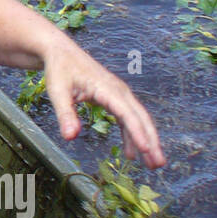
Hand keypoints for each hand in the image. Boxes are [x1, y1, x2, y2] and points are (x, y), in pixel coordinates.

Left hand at [41, 41, 165, 168]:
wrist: (61, 53)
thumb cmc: (60, 70)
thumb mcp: (58, 92)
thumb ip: (65, 114)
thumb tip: (70, 137)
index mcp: (107, 88)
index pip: (127, 113)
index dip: (137, 132)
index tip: (147, 149)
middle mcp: (119, 91)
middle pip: (140, 118)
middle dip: (151, 141)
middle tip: (158, 164)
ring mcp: (119, 94)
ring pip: (138, 119)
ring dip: (146, 140)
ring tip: (152, 164)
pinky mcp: (115, 98)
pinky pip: (128, 118)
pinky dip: (132, 135)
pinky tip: (130, 153)